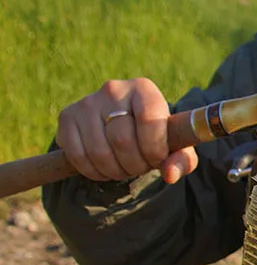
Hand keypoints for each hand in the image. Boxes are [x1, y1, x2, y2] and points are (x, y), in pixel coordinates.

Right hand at [55, 78, 197, 184]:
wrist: (126, 122)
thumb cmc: (156, 135)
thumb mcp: (175, 145)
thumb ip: (181, 159)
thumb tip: (170, 174)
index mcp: (144, 89)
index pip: (149, 122)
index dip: (155, 149)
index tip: (157, 159)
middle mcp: (113, 89)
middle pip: (122, 140)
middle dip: (135, 164)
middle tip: (141, 167)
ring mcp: (86, 102)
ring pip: (98, 151)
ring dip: (115, 171)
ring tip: (125, 168)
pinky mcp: (67, 116)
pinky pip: (77, 155)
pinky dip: (93, 171)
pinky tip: (105, 168)